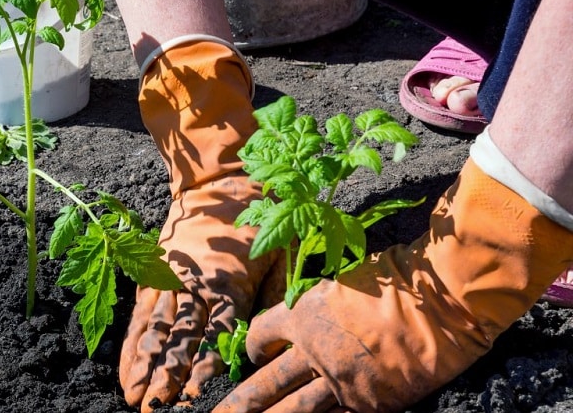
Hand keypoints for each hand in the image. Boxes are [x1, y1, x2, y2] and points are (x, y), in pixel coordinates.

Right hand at [120, 172, 284, 409]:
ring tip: (135, 398)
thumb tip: (273, 342)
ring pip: (157, 330)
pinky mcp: (155, 274)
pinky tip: (126, 368)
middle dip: (168, 378)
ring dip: (145, 367)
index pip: (218, 336)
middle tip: (157, 409)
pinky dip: (132, 344)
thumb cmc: (258, 219)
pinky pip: (141, 314)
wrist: (219, 181)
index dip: (205, 370)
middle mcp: (197, 286)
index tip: (194, 398)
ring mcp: (172, 280)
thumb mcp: (282, 253)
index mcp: (232, 284)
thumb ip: (279, 298)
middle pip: (181, 339)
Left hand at [215, 159, 572, 411]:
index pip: (260, 335)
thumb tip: (303, 323)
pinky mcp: (368, 402)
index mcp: (302, 314)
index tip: (250, 355)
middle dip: (239, 402)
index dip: (251, 347)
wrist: (441, 300)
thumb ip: (317, 308)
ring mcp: (340, 381)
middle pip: (265, 382)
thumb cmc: (395, 279)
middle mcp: (313, 351)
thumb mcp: (342, 284)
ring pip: (292, 409)